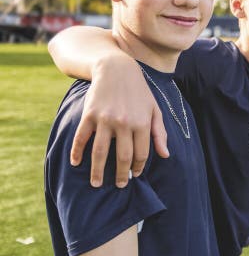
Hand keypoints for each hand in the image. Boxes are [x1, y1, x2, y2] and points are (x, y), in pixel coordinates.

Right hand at [71, 56, 168, 187]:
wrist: (117, 69)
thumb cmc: (139, 92)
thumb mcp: (154, 110)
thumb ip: (159, 133)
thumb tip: (165, 155)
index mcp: (142, 124)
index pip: (141, 154)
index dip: (138, 167)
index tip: (135, 175)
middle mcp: (124, 123)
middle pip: (122, 157)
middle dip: (121, 175)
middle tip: (119, 186)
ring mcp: (105, 119)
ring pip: (100, 152)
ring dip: (98, 171)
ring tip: (96, 184)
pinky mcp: (89, 115)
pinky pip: (82, 138)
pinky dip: (77, 152)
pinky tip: (76, 163)